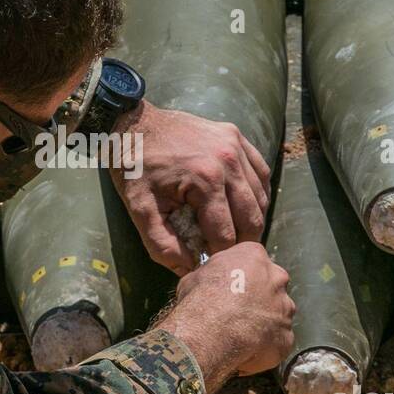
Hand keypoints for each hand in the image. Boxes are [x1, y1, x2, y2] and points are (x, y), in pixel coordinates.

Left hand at [109, 102, 270, 273]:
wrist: (132, 122)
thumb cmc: (134, 166)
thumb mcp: (139, 210)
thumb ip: (163, 246)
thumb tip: (190, 270)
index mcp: (206, 181)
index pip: (226, 235)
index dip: (217, 255)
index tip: (207, 263)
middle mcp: (228, 161)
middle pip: (252, 219)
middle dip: (240, 243)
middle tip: (224, 253)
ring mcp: (236, 146)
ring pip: (261, 198)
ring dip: (250, 220)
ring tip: (232, 233)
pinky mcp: (237, 136)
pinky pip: (261, 173)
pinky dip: (256, 194)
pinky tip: (241, 206)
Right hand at [155, 243, 294, 393]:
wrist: (208, 332)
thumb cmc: (200, 300)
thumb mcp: (196, 276)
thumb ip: (213, 275)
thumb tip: (210, 282)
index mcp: (254, 256)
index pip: (254, 261)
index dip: (242, 277)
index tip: (232, 288)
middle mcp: (276, 278)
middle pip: (272, 287)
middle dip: (259, 298)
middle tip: (237, 312)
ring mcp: (285, 309)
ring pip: (278, 315)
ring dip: (264, 323)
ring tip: (240, 335)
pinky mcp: (286, 337)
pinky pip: (278, 342)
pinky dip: (266, 347)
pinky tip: (246, 351)